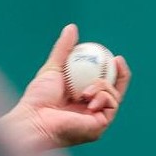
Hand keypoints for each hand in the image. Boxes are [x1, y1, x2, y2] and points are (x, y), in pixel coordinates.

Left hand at [0, 23, 129, 151]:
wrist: (33, 119)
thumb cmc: (37, 99)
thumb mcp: (53, 68)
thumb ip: (64, 49)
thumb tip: (72, 28)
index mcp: (82, 101)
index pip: (103, 85)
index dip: (111, 71)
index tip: (113, 55)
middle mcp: (91, 112)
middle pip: (115, 92)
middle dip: (121, 76)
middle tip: (118, 60)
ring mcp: (96, 121)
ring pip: (114, 97)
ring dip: (103, 86)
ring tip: (86, 90)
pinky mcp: (99, 128)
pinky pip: (111, 106)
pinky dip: (103, 97)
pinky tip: (88, 98)